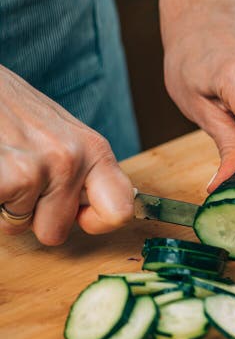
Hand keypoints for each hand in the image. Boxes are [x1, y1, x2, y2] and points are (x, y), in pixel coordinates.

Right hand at [0, 66, 134, 244]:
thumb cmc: (11, 107)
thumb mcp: (61, 133)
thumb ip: (81, 169)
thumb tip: (94, 209)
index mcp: (94, 149)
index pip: (120, 211)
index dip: (96, 222)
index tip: (78, 216)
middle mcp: (72, 159)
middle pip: (55, 231)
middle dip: (32, 215)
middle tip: (19, 178)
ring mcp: (38, 169)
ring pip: (17, 225)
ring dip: (6, 203)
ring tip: (5, 163)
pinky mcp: (9, 176)